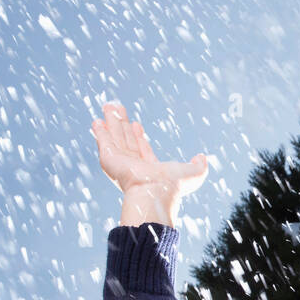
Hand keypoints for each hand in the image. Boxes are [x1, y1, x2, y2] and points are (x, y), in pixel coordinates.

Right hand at [91, 102, 208, 222]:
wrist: (153, 192)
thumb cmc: (173, 186)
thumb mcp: (193, 173)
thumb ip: (200, 165)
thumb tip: (202, 157)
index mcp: (150, 168)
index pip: (141, 148)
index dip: (138, 136)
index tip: (136, 124)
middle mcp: (133, 164)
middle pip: (126, 139)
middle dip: (122, 125)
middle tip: (118, 109)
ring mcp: (120, 161)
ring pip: (114, 137)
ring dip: (111, 122)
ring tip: (108, 107)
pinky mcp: (109, 158)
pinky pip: (104, 141)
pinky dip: (100, 132)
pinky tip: (97, 122)